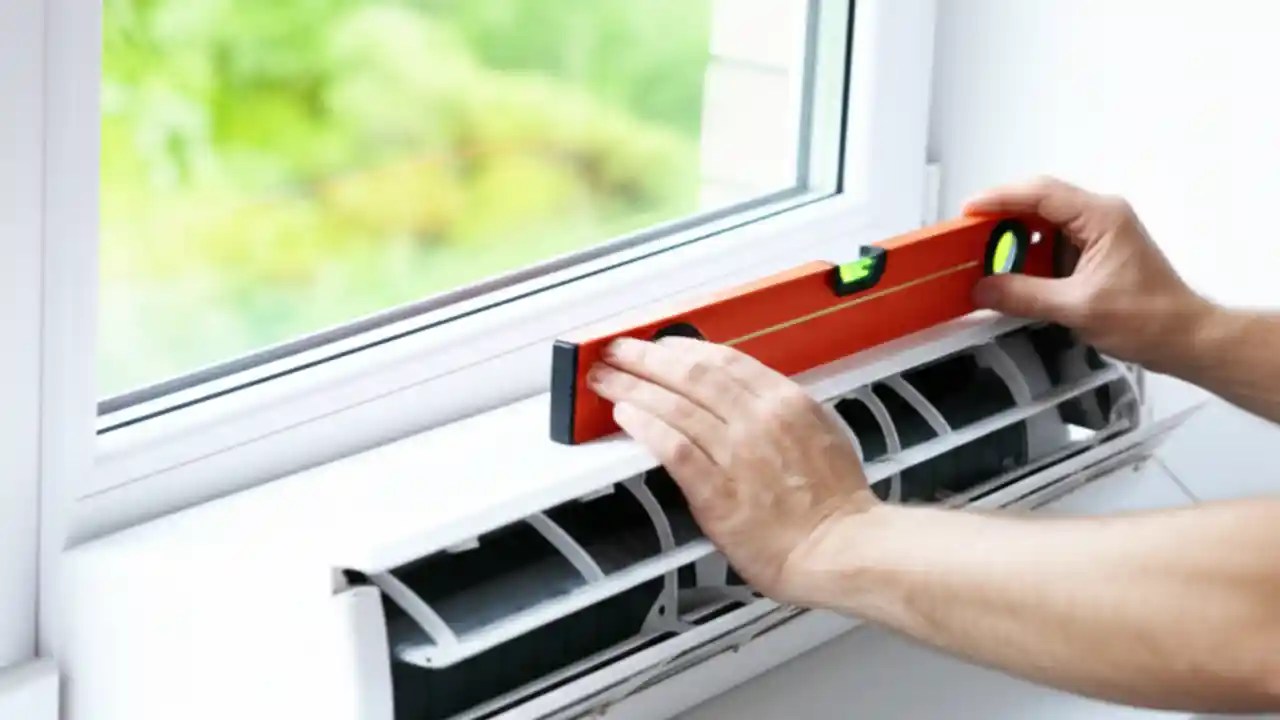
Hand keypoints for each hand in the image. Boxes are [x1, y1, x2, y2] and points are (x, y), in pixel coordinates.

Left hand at [587, 336, 875, 604]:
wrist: (840, 549)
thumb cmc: (834, 503)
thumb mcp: (818, 433)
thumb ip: (778, 412)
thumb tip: (741, 398)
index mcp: (786, 402)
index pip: (723, 360)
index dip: (681, 348)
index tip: (659, 345)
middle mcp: (759, 419)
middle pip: (691, 374)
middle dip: (646, 358)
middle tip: (618, 352)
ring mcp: (737, 454)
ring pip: (675, 405)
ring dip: (633, 387)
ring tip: (607, 380)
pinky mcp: (718, 491)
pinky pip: (674, 449)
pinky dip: (647, 427)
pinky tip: (626, 416)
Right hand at [966, 176, 1213, 372]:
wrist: (1184, 337)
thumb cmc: (1148, 318)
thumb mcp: (1077, 308)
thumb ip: (1024, 296)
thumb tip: (983, 289)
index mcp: (1101, 217)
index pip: (1041, 193)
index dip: (999, 198)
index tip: (968, 211)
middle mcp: (1100, 217)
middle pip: (1039, 202)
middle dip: (1000, 217)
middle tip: (967, 234)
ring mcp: (1098, 234)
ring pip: (1044, 224)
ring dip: (1013, 239)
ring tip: (982, 255)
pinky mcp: (1095, 254)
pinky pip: (1053, 244)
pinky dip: (1028, 256)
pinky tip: (1010, 273)